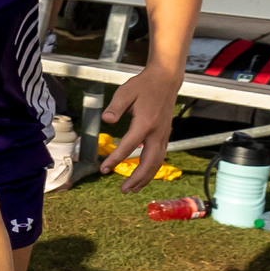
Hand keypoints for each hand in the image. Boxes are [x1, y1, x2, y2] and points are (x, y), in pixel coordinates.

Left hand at [99, 65, 180, 190]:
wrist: (165, 80)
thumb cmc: (142, 85)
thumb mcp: (125, 92)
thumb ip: (115, 107)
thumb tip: (106, 120)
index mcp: (146, 122)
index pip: (129, 145)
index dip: (116, 158)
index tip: (104, 169)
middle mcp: (157, 132)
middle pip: (150, 162)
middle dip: (137, 178)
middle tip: (123, 190)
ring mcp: (163, 135)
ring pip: (157, 162)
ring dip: (145, 178)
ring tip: (132, 189)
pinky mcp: (164, 136)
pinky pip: (159, 157)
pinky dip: (151, 170)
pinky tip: (142, 177)